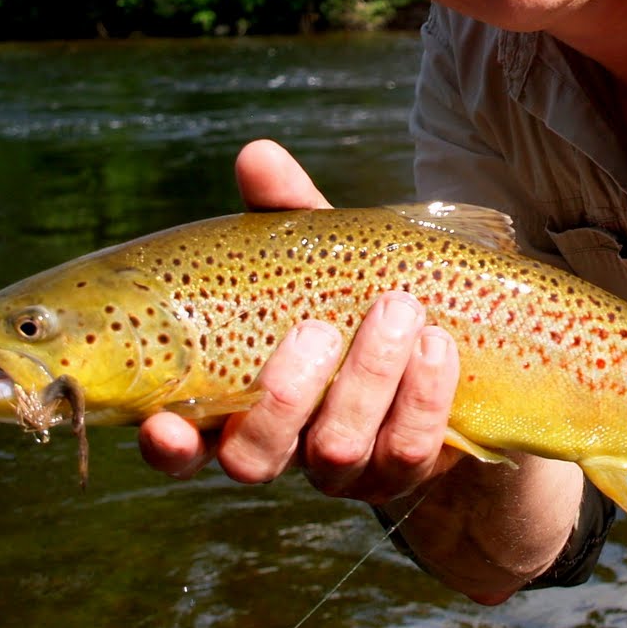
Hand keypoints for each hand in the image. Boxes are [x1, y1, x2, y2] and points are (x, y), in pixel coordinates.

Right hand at [137, 140, 462, 502]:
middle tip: (319, 330)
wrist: (460, 347)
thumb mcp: (322, 252)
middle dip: (286, 395)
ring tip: (399, 310)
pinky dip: (422, 396)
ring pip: (336, 451)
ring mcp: (342, 468)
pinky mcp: (403, 473)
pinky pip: (407, 451)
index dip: (168, 444)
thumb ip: (286, 211)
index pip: (181, 443)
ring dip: (366, 379)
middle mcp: (281, 446)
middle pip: (255, 456)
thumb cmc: (358, 294)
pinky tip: (438, 346)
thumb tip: (256, 154)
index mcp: (237, 399)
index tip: (166, 421)